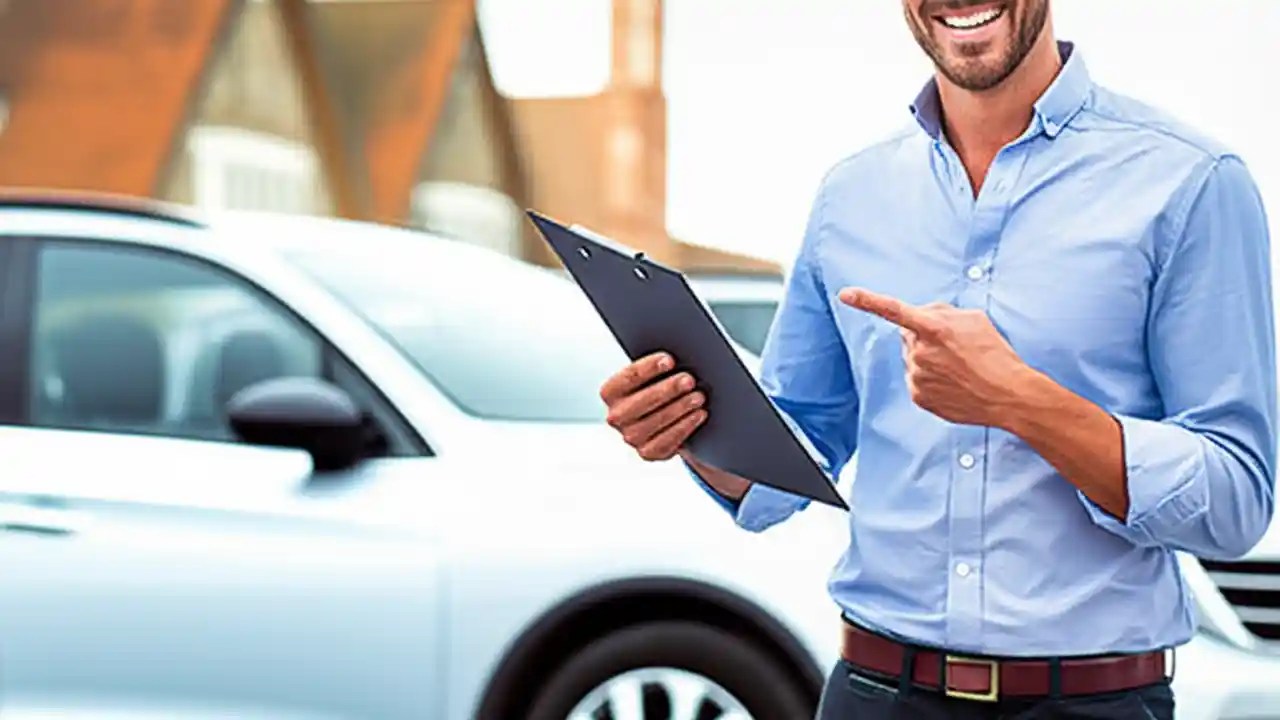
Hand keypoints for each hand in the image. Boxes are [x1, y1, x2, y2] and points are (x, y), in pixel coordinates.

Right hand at [599, 351, 707, 460]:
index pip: (628, 378)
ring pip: (655, 422)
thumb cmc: (659, 389)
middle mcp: (615, 416)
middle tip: (689, 380)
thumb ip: (658, 368)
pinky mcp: (647, 453)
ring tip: (698, 397)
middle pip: (641, 401)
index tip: (670, 360)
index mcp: (611, 392)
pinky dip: (684, 427)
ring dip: (679, 408)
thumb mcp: (653, 377)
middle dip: (667, 389)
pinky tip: (698, 415)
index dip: (648, 368)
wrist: (664, 421)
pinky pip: (666, 442)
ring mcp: (630, 437)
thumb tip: (679, 357)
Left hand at [839, 287, 1033, 427]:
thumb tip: (922, 315)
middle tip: (952, 345)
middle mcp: (920, 352)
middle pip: (908, 335)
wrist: (1007, 395)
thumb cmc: (995, 354)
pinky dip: (930, 378)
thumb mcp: (973, 319)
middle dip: (923, 335)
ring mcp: (917, 376)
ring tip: (957, 366)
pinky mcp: (919, 397)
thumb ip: (941, 311)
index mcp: (933, 328)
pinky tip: (953, 381)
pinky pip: (916, 379)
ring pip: (912, 358)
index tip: (845, 294)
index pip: (893, 310)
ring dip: (927, 357)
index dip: (867, 300)